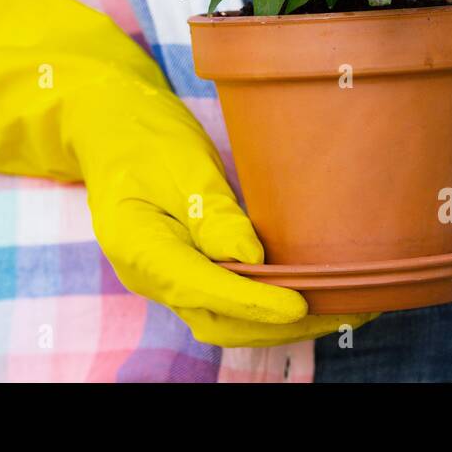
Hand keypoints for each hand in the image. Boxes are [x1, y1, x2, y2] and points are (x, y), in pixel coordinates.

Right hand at [0, 0, 373, 345]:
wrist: (111, 126)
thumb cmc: (143, 134)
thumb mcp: (179, 160)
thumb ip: (212, 211)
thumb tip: (250, 259)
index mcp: (136, 242)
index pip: (199, 285)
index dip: (252, 302)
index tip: (298, 304)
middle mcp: (147, 273)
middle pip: (216, 318)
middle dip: (276, 325)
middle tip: (340, 310)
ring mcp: (163, 278)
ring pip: (223, 319)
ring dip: (276, 323)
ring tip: (336, 309)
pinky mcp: (182, 271)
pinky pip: (223, 302)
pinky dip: (262, 307)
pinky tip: (305, 296)